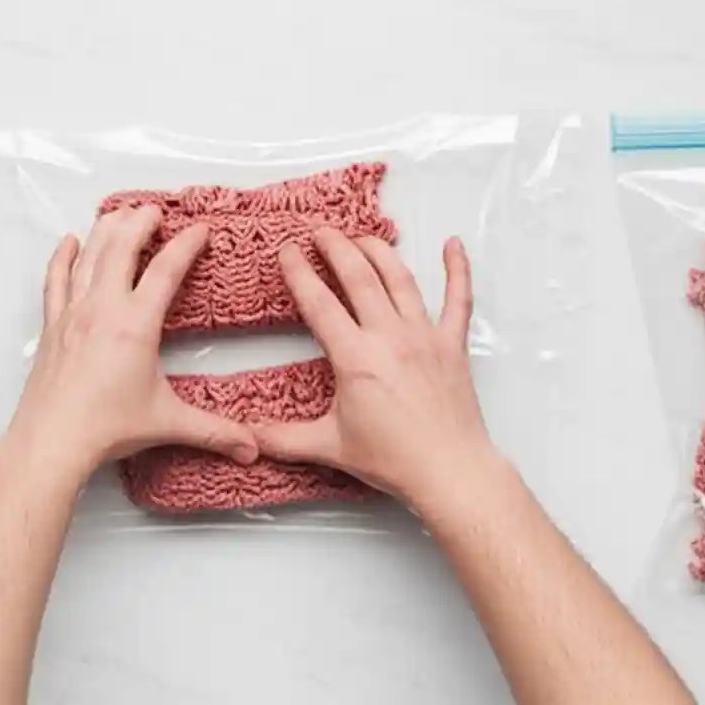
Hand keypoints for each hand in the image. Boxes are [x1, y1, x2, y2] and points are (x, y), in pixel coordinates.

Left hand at [0, 206, 257, 490]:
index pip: (165, 270)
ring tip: (121, 213)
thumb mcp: (168, 423)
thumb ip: (214, 432)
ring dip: (106, 230)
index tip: (199, 229)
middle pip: (121, 247)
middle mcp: (103, 309)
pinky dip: (63, 257)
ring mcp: (73, 313)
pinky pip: (56, 279)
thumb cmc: (106, 428)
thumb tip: (252, 447)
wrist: (52, 440)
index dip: (185, 245)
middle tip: (156, 210)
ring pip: (89, 256)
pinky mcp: (53, 326)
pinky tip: (69, 242)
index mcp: (135, 324)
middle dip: (140, 222)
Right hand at [254, 229, 496, 510]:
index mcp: (356, 358)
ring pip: (400, 279)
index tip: (287, 251)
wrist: (449, 471)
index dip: (300, 273)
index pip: (320, 303)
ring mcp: (424, 336)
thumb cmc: (394, 460)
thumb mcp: (329, 446)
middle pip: (359, 277)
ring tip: (361, 237)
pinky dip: (458, 269)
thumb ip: (283, 438)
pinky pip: (458, 299)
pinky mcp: (452, 345)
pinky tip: (454, 246)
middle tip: (320, 233)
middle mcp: (390, 337)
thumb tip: (247, 437)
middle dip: (336, 248)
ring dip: (378, 251)